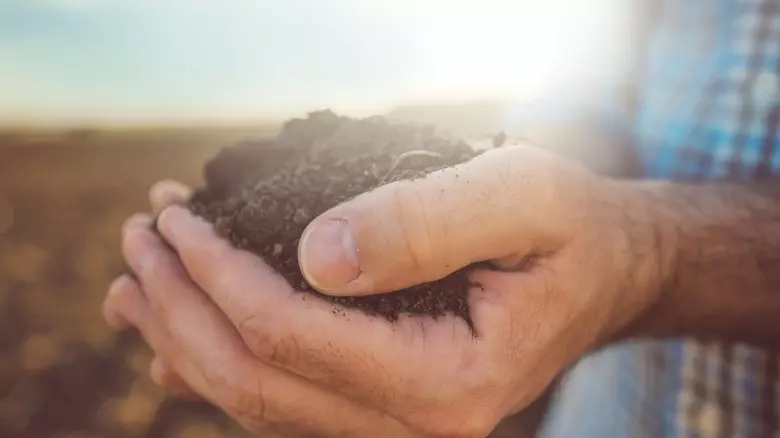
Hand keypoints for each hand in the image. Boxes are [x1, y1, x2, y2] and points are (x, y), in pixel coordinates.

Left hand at [104, 146, 662, 436]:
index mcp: (452, 382)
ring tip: (130, 286)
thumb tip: (315, 256)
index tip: (175, 220)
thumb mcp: (518, 197)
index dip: (219, 278)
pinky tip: (174, 340)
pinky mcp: (384, 406)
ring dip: (185, 339)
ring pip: (259, 401)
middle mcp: (419, 426)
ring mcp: (398, 426)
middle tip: (136, 241)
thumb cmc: (566, 228)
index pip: (294, 340)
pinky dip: (219, 365)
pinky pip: (283, 402)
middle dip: (182, 308)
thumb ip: (425, 223)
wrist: (602, 271)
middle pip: (259, 382)